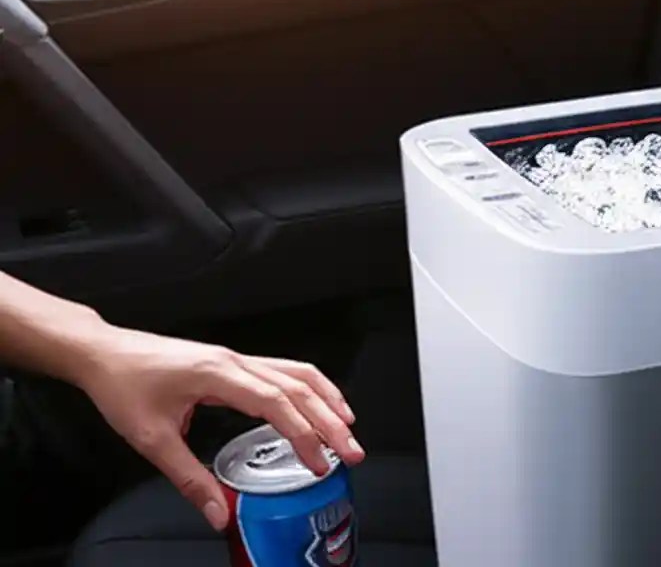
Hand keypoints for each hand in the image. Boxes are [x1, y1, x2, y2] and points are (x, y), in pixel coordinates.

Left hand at [75, 323, 365, 530]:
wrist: (104, 353)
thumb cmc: (123, 385)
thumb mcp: (151, 439)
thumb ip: (189, 478)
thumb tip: (218, 511)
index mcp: (219, 375)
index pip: (277, 404)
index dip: (304, 434)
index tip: (319, 462)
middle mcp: (235, 362)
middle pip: (299, 387)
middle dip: (330, 421)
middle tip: (351, 451)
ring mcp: (236, 359)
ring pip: (297, 373)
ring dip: (327, 399)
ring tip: (348, 426)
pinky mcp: (233, 363)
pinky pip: (284, 370)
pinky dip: (309, 387)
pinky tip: (317, 403)